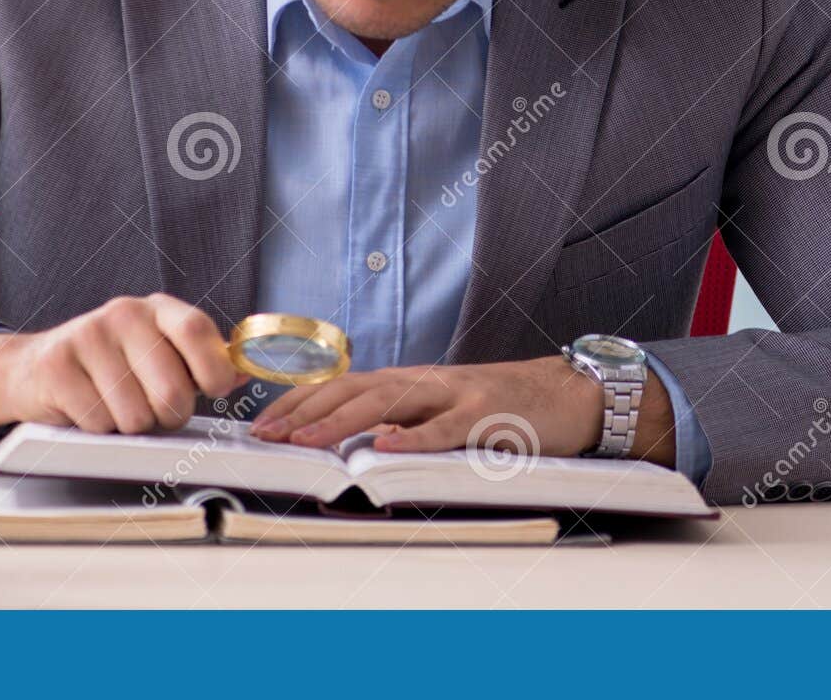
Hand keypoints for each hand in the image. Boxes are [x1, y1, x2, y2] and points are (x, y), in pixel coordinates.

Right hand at [0, 294, 244, 445]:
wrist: (34, 367)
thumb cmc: (110, 365)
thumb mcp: (156, 350)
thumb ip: (198, 361)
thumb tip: (240, 374)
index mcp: (157, 309)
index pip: (199, 332)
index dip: (213, 371)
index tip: (212, 391)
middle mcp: (124, 314)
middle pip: (172, 391)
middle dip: (168, 415)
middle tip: (152, 407)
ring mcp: (88, 336)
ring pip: (136, 416)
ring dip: (129, 425)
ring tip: (115, 404)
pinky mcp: (58, 366)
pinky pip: (99, 422)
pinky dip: (98, 428)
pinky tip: (87, 406)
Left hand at [250, 355, 675, 464]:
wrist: (566, 393)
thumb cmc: (501, 407)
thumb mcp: (443, 410)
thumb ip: (403, 421)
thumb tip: (353, 440)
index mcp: (410, 382)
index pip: (342, 387)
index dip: (300, 403)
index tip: (263, 424)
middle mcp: (425, 382)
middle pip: (353, 389)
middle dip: (305, 412)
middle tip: (267, 435)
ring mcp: (455, 395)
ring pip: (388, 404)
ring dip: (341, 422)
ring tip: (306, 440)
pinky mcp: (486, 416)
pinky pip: (443, 429)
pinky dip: (413, 438)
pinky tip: (385, 447)